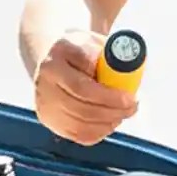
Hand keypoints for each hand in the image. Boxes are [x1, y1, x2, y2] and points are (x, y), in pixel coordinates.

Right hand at [33, 29, 137, 145]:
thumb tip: (130, 66)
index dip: (108, 96)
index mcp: (55, 60)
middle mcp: (44, 83)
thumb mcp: (93, 40)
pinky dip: (99, 132)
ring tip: (124, 113)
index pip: (81, 86)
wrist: (51, 59)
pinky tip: (110, 122)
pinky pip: (78, 135)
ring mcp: (45, 104)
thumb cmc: (77, 50)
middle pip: (81, 108)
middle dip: (112, 112)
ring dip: (108, 122)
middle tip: (132, 107)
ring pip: (80, 125)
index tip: (129, 97)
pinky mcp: (49, 120)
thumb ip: (110, 53)